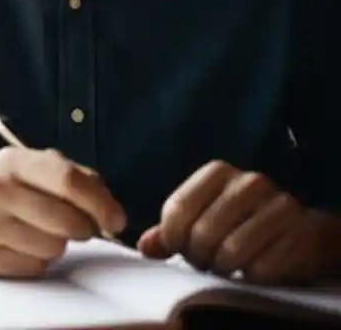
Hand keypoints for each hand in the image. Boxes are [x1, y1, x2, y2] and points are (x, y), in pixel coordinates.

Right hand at [0, 147, 127, 277]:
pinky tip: (21, 248)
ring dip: (56, 246)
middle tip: (77, 228)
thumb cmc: (10, 192)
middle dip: (82, 229)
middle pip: (66, 220)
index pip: (68, 180)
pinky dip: (36, 262)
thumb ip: (76, 179)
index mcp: (12, 161)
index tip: (116, 220)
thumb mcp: (35, 169)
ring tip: (39, 234)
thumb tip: (110, 211)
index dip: (100, 203)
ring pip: (53, 248)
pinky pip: (33, 268)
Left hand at [137, 160, 330, 283]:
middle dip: (198, 257)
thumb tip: (146, 246)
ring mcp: (280, 205)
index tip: (180, 249)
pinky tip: (253, 270)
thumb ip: (171, 232)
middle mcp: (250, 182)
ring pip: (232, 251)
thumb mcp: (204, 219)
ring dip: (224, 267)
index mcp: (218, 172)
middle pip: (203, 233)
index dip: (173, 238)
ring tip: (227, 266)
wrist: (301, 232)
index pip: (177, 209)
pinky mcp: (303, 231)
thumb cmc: (242, 224)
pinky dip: (252, 276)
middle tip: (206, 262)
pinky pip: (263, 267)